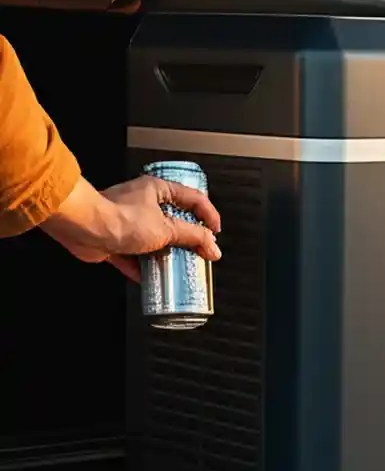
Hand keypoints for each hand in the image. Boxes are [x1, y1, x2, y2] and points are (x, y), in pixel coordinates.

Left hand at [40, 175, 221, 281]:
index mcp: (158, 191)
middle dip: (188, 239)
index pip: (193, 198)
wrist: (82, 228)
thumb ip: (193, 237)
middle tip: (200, 253)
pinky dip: (143, 268)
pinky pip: (134, 256)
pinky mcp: (114, 240)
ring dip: (166, 255)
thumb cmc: (120, 218)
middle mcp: (143, 203)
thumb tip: (212, 246)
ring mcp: (128, 222)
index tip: (216, 233)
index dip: (208, 215)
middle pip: (175, 221)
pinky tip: (152, 279)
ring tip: (179, 268)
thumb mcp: (166, 228)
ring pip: (155, 240)